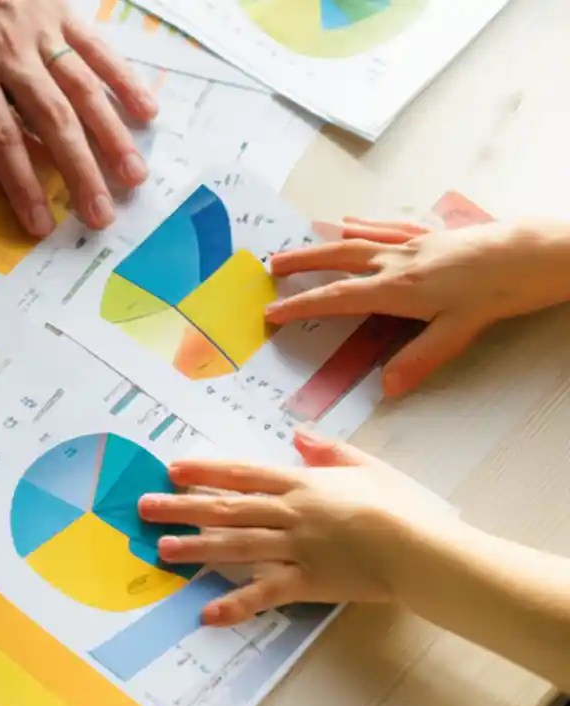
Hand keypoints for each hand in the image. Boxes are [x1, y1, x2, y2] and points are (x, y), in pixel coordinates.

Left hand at [0, 0, 157, 234]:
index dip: (21, 183)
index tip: (40, 224)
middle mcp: (9, 53)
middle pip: (53, 121)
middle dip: (80, 173)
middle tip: (101, 219)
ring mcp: (39, 29)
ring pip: (84, 88)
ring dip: (112, 135)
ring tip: (134, 179)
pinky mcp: (57, 7)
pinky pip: (97, 47)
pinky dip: (124, 78)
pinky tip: (147, 111)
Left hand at [137, 429, 458, 626]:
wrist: (423, 548)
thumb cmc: (405, 506)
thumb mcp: (369, 466)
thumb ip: (330, 450)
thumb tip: (298, 434)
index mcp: (303, 483)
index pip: (243, 474)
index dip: (206, 470)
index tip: (173, 468)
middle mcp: (290, 513)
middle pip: (228, 508)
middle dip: (183, 506)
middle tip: (145, 506)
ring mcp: (296, 548)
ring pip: (235, 545)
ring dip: (195, 547)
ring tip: (161, 548)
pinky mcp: (308, 581)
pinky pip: (265, 593)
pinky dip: (236, 604)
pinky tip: (206, 612)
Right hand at [266, 219, 569, 396]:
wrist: (534, 252)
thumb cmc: (499, 290)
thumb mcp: (458, 332)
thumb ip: (418, 359)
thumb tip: (386, 387)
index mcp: (397, 288)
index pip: (337, 299)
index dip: (301, 305)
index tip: (271, 312)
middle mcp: (398, 261)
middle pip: (338, 259)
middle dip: (301, 263)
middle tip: (270, 266)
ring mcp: (414, 244)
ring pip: (358, 240)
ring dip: (324, 242)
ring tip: (300, 241)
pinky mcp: (432, 234)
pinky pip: (388, 226)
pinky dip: (365, 223)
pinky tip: (352, 219)